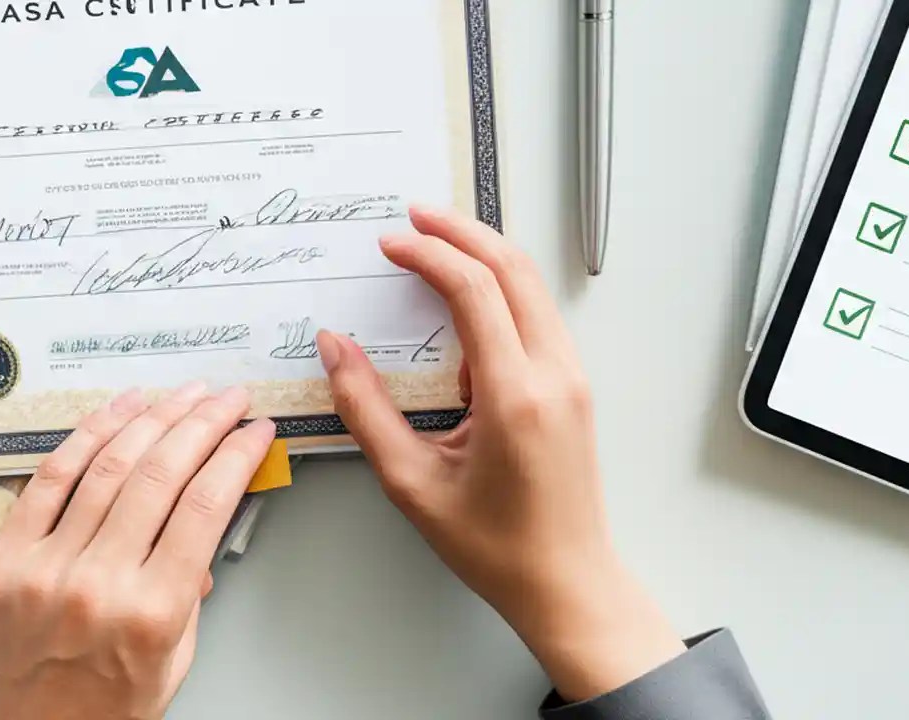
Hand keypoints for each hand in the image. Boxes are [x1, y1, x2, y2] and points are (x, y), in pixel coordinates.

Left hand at [0, 384, 274, 719]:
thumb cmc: (104, 713)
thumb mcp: (175, 659)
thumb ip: (192, 587)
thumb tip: (203, 519)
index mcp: (152, 613)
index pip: (206, 506)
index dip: (238, 455)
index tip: (256, 432)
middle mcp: (99, 583)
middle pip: (163, 474)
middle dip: (205, 423)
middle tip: (229, 399)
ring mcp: (46, 567)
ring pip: (109, 466)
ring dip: (154, 417)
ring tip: (184, 394)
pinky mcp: (5, 560)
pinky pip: (49, 480)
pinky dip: (87, 436)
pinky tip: (118, 411)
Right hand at [317, 206, 683, 702]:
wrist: (567, 581)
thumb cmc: (494, 546)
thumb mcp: (412, 482)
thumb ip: (366, 409)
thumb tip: (334, 347)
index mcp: (516, 395)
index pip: (474, 291)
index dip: (428, 255)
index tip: (389, 243)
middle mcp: (555, 374)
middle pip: (514, 268)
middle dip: (462, 231)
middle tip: (414, 216)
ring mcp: (573, 376)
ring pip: (533, 286)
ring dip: (486, 255)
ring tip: (435, 244)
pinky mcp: (575, 386)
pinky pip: (538, 316)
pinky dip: (502, 290)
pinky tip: (465, 300)